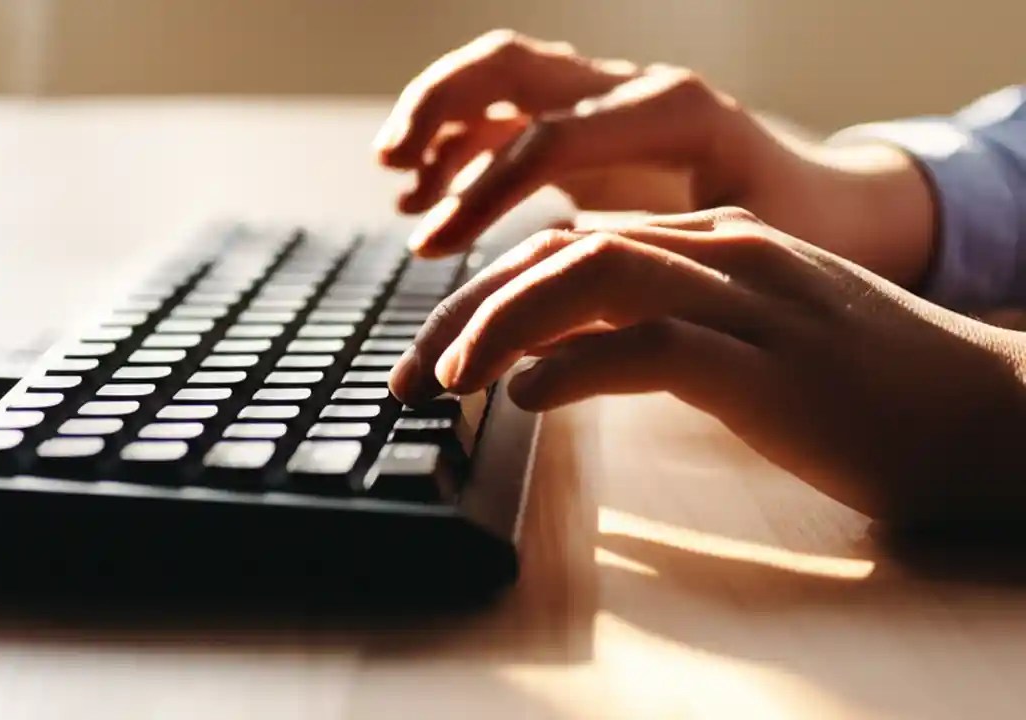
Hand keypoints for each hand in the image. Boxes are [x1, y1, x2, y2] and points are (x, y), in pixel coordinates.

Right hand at [375, 30, 934, 287]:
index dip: (481, 194)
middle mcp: (635, 88)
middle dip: (438, 107)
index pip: (548, 138)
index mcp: (674, 114)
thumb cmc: (797, 236)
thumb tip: (560, 313)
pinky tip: (428, 197)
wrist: (828, 206)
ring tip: (401, 184)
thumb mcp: (743, 254)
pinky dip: (461, 144)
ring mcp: (610, 100)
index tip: (436, 251)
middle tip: (393, 164)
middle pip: (512, 64)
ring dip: (438, 117)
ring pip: (501, 73)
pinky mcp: (593, 125)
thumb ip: (654, 268)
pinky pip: (508, 114)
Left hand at [389, 208, 1025, 521]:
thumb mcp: (750, 342)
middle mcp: (727, 253)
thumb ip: (657, 332)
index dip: (490, 289)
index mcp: (718, 241)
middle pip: (565, 249)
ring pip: (595, 277)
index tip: (434, 347)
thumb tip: (550, 363)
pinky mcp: (770, 364)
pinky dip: (577, 365)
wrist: (990, 415)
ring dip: (505, 326)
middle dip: (471, 305)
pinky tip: (530, 399)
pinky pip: (651, 346)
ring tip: (448, 379)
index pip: (573, 241)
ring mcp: (751, 301)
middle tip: (411, 373)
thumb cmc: (868, 392)